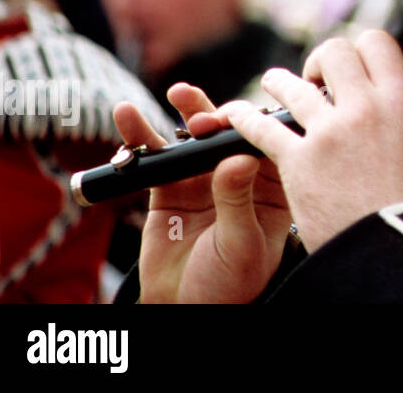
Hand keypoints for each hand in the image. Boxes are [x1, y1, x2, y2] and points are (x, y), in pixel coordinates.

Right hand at [112, 84, 291, 302]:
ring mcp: (206, 177)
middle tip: (205, 119)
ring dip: (189, 111)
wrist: (186, 309)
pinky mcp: (171, 185)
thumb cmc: (229, 283)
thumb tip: (239, 159)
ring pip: (197, 136)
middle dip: (221, 117)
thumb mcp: (240, 245)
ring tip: (179, 93)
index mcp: (275, 188)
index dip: (259, 126)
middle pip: (234, 133)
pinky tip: (127, 116)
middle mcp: (242, 175)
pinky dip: (140, 135)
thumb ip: (238, 201)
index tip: (242, 120)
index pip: (273, 144)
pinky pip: (156, 156)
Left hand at [225, 30, 402, 251]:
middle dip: (321, 60)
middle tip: (318, 78)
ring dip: (280, 81)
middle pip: (334, 52)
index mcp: (400, 103)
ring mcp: (328, 132)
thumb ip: (395, 124)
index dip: (361, 48)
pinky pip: (262, 127)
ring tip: (273, 83)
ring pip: (292, 84)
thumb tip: (386, 113)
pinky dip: (245, 119)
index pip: (378, 43)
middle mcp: (363, 108)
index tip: (353, 65)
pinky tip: (237, 115)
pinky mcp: (298, 161)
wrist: (396, 252)